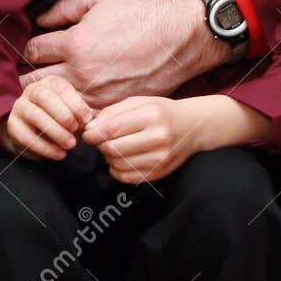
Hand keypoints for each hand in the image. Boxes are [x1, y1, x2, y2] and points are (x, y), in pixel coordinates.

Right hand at [3, 74, 95, 160]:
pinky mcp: (13, 126)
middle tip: (76, 130)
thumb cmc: (61, 117)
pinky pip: (27, 137)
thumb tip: (87, 120)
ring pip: (34, 115)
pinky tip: (59, 154)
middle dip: (63, 115)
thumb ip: (81, 112)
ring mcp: (19, 108)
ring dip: (56, 132)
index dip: (75, 104)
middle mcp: (31, 91)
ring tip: (70, 144)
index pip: (60, 88)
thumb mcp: (73, 110)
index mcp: (49, 84)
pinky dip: (46, 148)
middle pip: (44, 97)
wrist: (37, 131)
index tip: (86, 119)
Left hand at [21, 0, 213, 105]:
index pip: (33, 52)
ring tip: (53, 88)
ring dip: (52, 96)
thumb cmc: (141, 12)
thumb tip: (41, 21)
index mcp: (74, 43)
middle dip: (32, 75)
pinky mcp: (116, 106)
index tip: (38, 48)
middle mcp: (82, 73)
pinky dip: (76, 109)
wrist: (181, 36)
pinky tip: (77, 100)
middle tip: (36, 71)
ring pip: (57, 103)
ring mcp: (99, 94)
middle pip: (36, 82)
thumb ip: (64, 7)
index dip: (31, 48)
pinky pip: (84, 115)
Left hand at [81, 96, 198, 183]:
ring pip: (118, 164)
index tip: (88, 133)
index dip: (93, 133)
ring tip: (113, 147)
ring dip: (108, 157)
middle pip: (113, 148)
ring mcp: (161, 158)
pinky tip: (120, 160)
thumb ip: (110, 112)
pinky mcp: (160, 172)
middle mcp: (158, 138)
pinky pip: (127, 178)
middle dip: (100, 145)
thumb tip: (89, 128)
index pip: (112, 129)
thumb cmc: (160, 112)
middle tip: (102, 140)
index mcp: (151, 115)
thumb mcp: (137, 103)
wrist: (192, 127)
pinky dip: (117, 170)